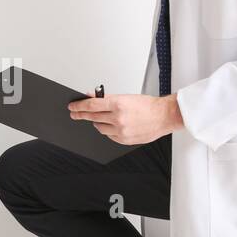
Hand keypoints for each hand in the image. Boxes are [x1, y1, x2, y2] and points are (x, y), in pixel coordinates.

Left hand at [67, 92, 184, 144]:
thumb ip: (107, 98)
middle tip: (74, 113)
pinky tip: (113, 125)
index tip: (72, 106)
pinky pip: (109, 135)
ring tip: (102, 118)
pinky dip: (108, 130)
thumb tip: (91, 96)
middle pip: (93, 117)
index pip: (91, 105)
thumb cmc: (148, 105)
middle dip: (82, 115)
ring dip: (98, 122)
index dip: (79, 106)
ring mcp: (121, 130)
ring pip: (99, 127)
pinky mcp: (124, 140)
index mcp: (118, 104)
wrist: (163, 116)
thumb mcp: (125, 97)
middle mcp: (118, 118)